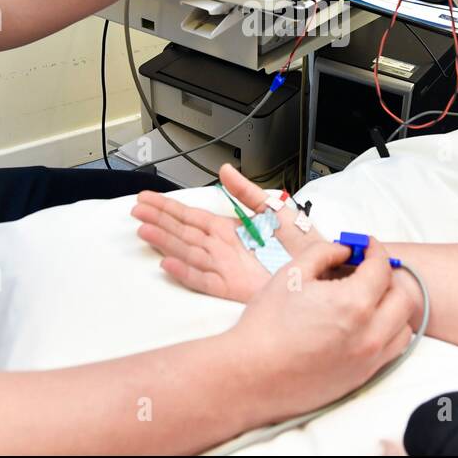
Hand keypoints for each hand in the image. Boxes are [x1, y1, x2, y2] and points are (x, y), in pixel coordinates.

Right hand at [133, 163, 323, 302]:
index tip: (147, 199)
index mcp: (231, 230)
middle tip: (134, 210)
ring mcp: (226, 267)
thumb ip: (247, 192)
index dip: (168, 207)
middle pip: (183, 231)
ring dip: (164, 240)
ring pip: (187, 251)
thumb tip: (225, 171)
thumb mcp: (275, 210)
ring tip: (142, 230)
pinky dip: (185, 272)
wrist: (323, 270)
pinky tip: (167, 263)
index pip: (191, 216)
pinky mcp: (233, 286)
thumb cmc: (304, 247)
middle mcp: (224, 248)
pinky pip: (203, 278)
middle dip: (158, 220)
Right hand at [227, 238, 414, 422]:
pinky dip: (387, 333)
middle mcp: (369, 333)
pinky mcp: (362, 377)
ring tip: (369, 299)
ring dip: (392, 308)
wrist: (252, 374)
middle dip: (388, 277)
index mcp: (353, 303)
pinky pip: (392, 350)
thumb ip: (324, 253)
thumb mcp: (291, 274)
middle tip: (367, 270)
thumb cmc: (266, 326)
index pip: (382, 268)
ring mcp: (368, 359)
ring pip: (403, 326)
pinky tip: (364, 325)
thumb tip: (344, 249)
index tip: (366, 246)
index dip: (375, 250)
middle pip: (402, 296)